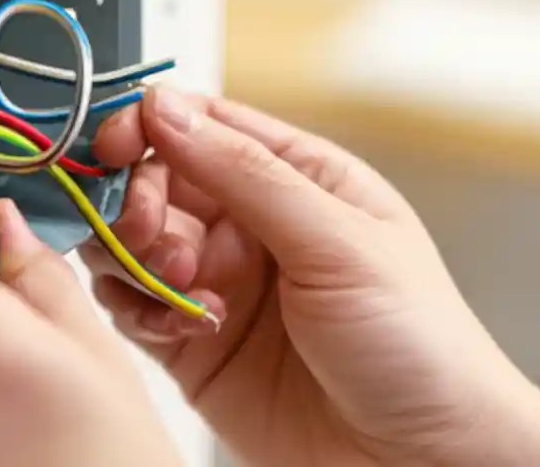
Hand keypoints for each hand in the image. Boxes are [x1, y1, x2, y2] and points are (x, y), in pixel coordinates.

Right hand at [85, 87, 539, 466]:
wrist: (425, 462)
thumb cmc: (420, 344)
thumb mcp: (339, 242)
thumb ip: (245, 173)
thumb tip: (163, 108)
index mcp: (299, 177)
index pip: (204, 124)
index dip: (148, 124)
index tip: (113, 143)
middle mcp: (252, 224)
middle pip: (156, 181)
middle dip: (139, 200)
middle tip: (151, 233)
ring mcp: (219, 283)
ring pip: (132, 243)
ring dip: (135, 257)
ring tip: (180, 285)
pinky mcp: (193, 344)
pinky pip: (132, 307)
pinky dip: (137, 308)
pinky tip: (183, 326)